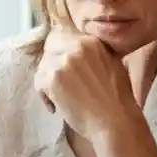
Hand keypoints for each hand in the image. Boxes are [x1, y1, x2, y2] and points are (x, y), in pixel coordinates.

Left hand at [34, 0, 141, 140]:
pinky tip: (56, 106)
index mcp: (91, 40)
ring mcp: (63, 62)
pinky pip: (38, 81)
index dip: (59, 49)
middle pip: (49, 47)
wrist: (115, 122)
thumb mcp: (112, 63)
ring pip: (43, 65)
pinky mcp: (53, 80)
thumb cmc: (117, 99)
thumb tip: (75, 45)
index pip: (61, 33)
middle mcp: (76, 46)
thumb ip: (93, 51)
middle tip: (60, 82)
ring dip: (48, 81)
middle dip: (52, 63)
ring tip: (60, 97)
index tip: (61, 63)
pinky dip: (45, 96)